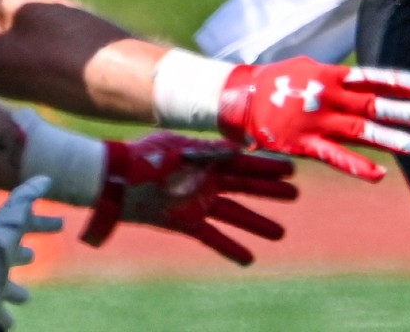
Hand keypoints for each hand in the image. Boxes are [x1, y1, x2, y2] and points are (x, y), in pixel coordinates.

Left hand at [0, 176, 63, 329]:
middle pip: (13, 255)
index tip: (61, 223)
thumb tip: (45, 177)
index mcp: (6, 236)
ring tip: (26, 298)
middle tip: (34, 256)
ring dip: (16, 291)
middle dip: (24, 255)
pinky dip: (4, 316)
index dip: (43, 223)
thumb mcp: (14, 214)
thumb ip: (27, 195)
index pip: (27, 225)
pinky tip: (10, 322)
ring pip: (5, 287)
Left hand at [81, 133, 297, 264]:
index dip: (267, 167)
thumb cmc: (142, 158)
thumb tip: (238, 151)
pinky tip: (249, 259)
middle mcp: (206, 180)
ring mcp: (197, 202)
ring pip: (235, 214)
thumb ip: (206, 154)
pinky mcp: (185, 222)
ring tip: (280, 234)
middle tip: (295, 195)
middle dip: (269, 191)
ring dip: (256, 223)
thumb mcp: (175, 150)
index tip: (291, 170)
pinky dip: (230, 248)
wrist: (114, 180)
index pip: (243, 163)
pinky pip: (213, 237)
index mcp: (206, 158)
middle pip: (245, 187)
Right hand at [217, 57, 409, 181]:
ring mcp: (317, 122)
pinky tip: (379, 175)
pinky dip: (357, 166)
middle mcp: (328, 98)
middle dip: (402, 111)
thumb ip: (338, 77)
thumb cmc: (278, 81)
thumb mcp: (310, 68)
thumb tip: (364, 80)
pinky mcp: (304, 144)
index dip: (401, 82)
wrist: (241, 98)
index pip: (373, 77)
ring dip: (388, 139)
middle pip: (372, 105)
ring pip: (360, 132)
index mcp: (330, 76)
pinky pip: (335, 157)